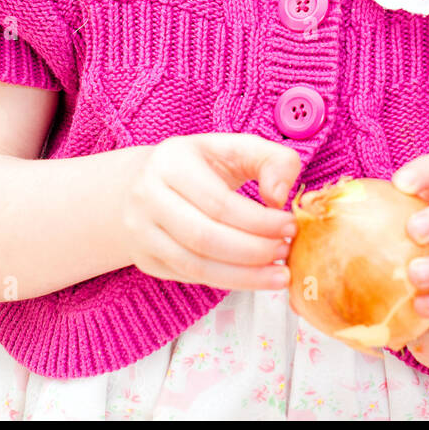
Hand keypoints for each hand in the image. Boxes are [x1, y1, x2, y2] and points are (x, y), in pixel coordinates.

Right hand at [121, 134, 301, 289]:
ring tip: (278, 273)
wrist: (138, 182)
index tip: (290, 226)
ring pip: (196, 265)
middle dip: (253, 250)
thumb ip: (271, 160)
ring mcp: (141, 232)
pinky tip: (255, 277)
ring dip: (244, 275)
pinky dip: (228, 281)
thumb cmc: (197, 165)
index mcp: (171, 162)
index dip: (259, 220)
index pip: (218, 202)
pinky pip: (190, 277)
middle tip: (285, 252)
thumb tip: (279, 197)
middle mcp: (148, 197)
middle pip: (205, 237)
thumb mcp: (233, 148)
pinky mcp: (146, 260)